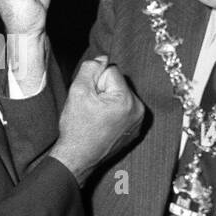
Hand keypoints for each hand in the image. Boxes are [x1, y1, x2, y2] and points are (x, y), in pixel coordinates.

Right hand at [47, 55, 144, 184]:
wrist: (77, 158)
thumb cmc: (76, 129)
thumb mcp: (77, 91)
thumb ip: (90, 68)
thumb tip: (103, 58)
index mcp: (127, 100)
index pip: (112, 71)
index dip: (95, 82)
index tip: (90, 100)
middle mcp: (138, 110)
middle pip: (119, 83)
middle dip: (104, 90)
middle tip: (92, 109)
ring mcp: (138, 121)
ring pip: (121, 95)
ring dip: (108, 101)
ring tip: (96, 117)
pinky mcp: (135, 129)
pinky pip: (124, 109)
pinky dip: (114, 112)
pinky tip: (103, 124)